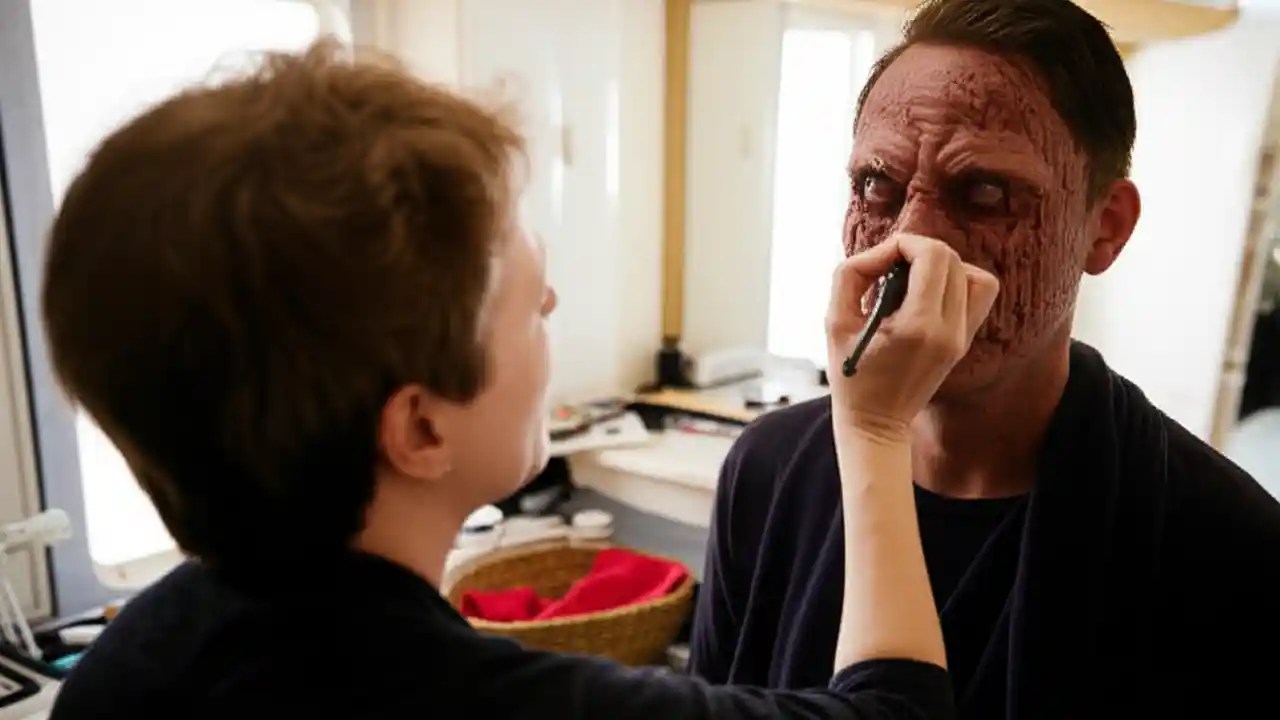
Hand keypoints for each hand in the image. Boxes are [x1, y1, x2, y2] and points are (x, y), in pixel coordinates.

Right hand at [825, 234, 998, 439]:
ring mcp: (961, 337)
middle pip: (951, 258)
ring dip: (939, 265)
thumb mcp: (834, 322)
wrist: (876, 423)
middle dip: (917, 250)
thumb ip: (851, 275)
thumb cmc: (850, 375)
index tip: (880, 260)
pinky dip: (958, 282)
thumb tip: (879, 253)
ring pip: (971, 272)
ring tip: (911, 281)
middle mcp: (948, 330)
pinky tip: (928, 293)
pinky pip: (979, 293)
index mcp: (917, 326)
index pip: (931, 255)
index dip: (903, 243)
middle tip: (890, 268)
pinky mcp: (964, 341)